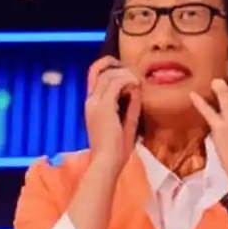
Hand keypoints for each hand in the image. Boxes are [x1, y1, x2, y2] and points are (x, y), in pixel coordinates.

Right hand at [84, 56, 140, 174]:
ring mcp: (95, 102)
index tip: (125, 71)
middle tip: (134, 75)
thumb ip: (131, 107)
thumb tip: (137, 90)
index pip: (94, 76)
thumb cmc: (116, 149)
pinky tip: (136, 86)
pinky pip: (116, 83)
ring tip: (137, 82)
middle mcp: (90, 100)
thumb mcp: (126, 123)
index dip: (108, 66)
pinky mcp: (104, 106)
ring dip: (126, 74)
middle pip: (98, 70)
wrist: (107, 162)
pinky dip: (128, 81)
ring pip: (109, 74)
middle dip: (118, 67)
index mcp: (92, 105)